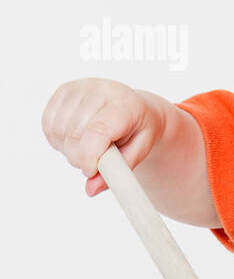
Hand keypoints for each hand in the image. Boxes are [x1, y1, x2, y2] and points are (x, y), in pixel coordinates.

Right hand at [41, 79, 163, 195]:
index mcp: (126, 104)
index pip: (99, 130)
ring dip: (68, 150)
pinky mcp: (63, 91)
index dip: (90, 156)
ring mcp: (80, 88)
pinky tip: (75, 139)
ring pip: (58, 131)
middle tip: (93, 163)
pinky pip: (48, 125)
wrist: (137, 108)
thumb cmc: (138, 131)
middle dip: (79, 158)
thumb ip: (118, 172)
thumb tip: (91, 190)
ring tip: (87, 149)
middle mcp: (101, 90)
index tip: (91, 172)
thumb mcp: (139, 152)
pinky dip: (58, 140)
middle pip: (75, 133)